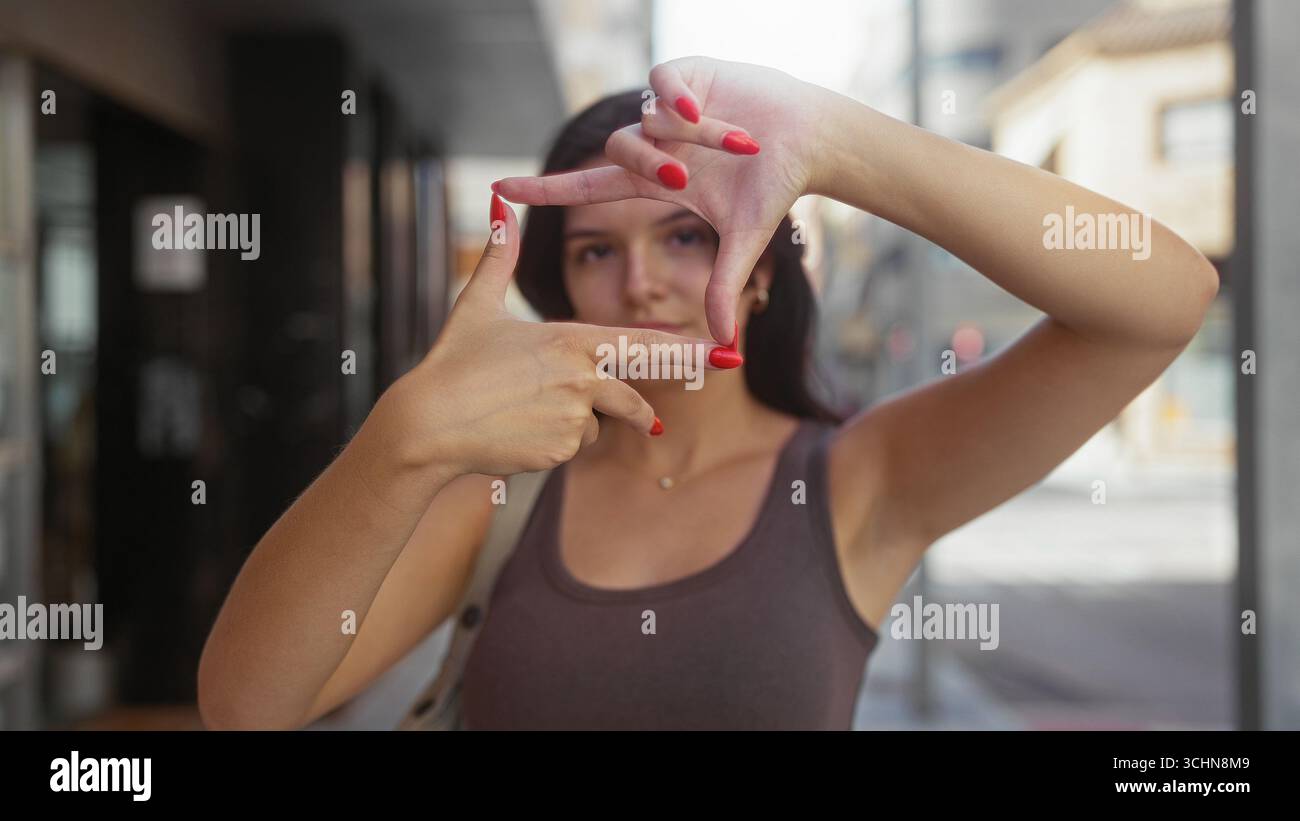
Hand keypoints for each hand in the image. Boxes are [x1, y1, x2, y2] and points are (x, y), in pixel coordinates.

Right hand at [376, 195, 721, 478]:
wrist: (426, 427)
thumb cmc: (451, 364)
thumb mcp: (477, 306)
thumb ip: (499, 258)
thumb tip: (500, 203)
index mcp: (569, 340)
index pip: (641, 345)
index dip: (687, 350)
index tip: (728, 352)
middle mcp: (580, 378)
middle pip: (635, 393)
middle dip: (662, 390)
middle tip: (707, 380)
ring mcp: (573, 418)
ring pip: (597, 422)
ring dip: (576, 420)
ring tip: (526, 411)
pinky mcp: (559, 450)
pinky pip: (573, 445)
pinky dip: (553, 441)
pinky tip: (517, 434)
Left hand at [493, 56, 831, 344]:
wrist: (810, 138)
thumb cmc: (773, 187)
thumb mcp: (744, 240)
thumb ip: (724, 285)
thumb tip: (724, 344)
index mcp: (652, 181)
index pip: (586, 186)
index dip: (545, 190)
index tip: (500, 190)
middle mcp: (652, 143)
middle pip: (618, 151)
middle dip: (648, 165)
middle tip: (684, 178)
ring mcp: (666, 109)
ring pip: (645, 121)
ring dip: (687, 137)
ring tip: (736, 142)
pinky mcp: (685, 74)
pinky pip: (660, 84)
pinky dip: (675, 98)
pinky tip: (698, 109)